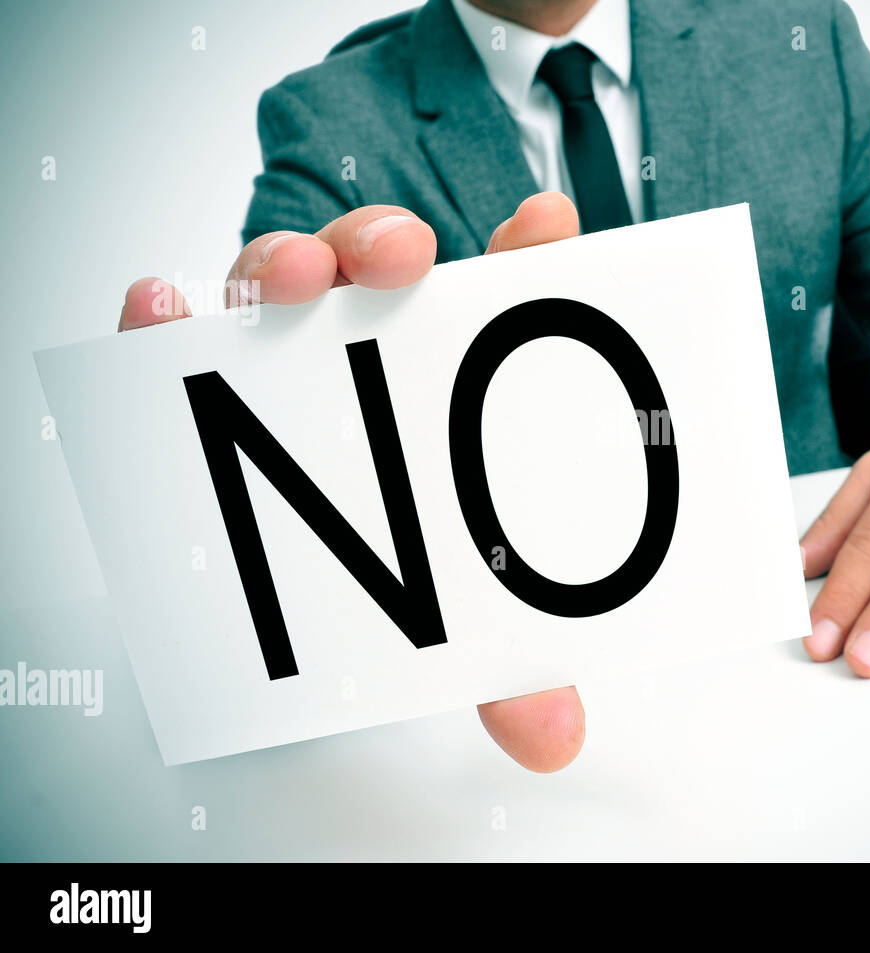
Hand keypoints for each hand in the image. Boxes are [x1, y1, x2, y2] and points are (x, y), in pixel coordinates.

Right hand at [118, 192, 586, 771]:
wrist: (321, 584)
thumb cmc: (410, 565)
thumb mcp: (467, 615)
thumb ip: (513, 665)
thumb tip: (554, 739)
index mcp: (456, 377)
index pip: (499, 298)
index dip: (528, 254)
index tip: (544, 229)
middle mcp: (374, 350)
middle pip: (380, 266)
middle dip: (388, 240)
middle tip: (402, 256)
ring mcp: (290, 356)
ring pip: (284, 279)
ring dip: (287, 260)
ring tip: (295, 278)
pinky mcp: (209, 380)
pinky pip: (182, 331)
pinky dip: (168, 312)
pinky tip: (164, 309)